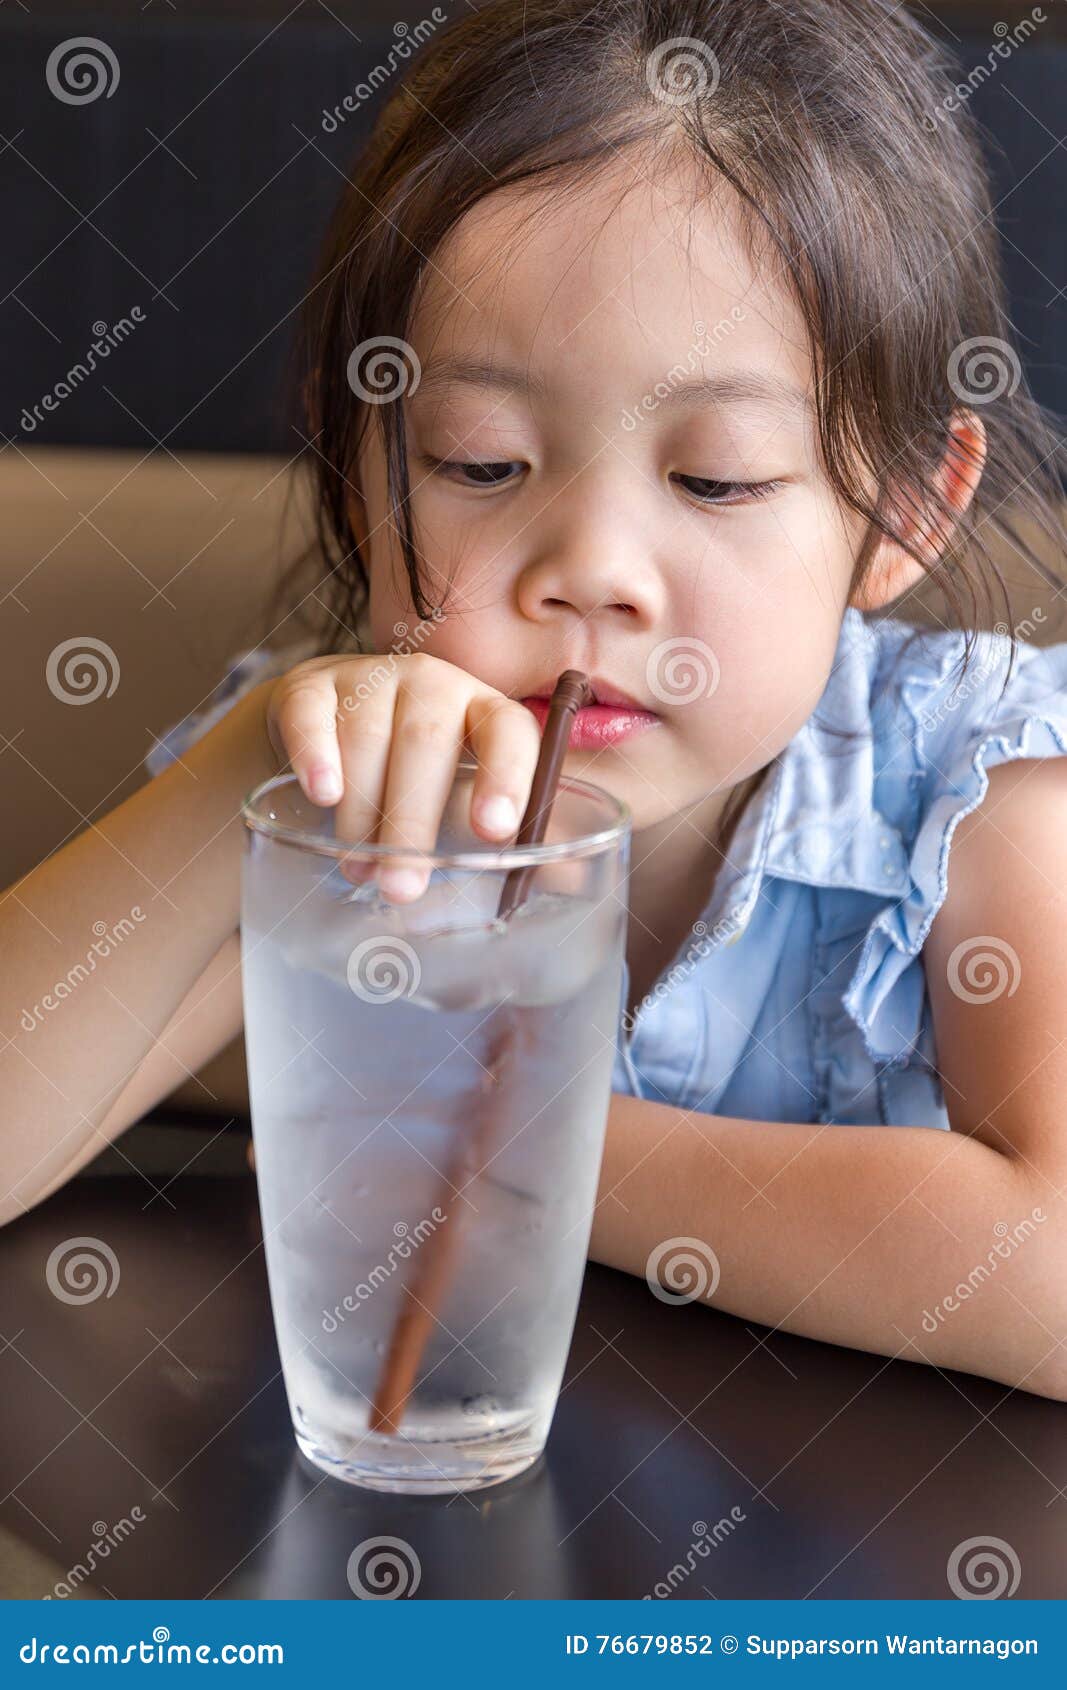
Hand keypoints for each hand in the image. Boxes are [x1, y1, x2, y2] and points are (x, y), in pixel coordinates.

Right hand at [265, 651, 542, 900]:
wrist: (322, 722)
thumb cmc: (403, 772)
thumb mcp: (448, 791)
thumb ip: (472, 828)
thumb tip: (490, 886)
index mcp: (480, 709)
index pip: (507, 731)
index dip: (504, 778)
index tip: (493, 830)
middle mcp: (430, 683)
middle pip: (426, 742)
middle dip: (413, 823)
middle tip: (402, 888)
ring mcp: (369, 678)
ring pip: (366, 739)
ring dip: (362, 814)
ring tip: (358, 868)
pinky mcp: (310, 686)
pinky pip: (311, 718)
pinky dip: (316, 756)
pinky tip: (322, 795)